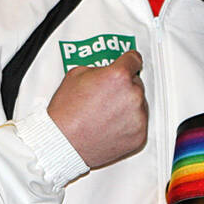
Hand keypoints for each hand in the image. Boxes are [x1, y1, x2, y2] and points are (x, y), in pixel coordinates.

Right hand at [47, 50, 147, 167]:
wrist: (63, 143)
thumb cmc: (66, 113)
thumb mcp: (76, 75)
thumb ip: (99, 69)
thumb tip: (107, 71)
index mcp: (118, 76)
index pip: (134, 60)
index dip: (130, 60)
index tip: (131, 62)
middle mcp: (133, 95)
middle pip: (136, 83)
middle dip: (124, 87)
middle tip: (107, 96)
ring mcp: (138, 117)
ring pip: (140, 104)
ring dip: (128, 105)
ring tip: (106, 113)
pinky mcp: (139, 135)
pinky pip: (139, 123)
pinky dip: (128, 124)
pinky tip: (111, 125)